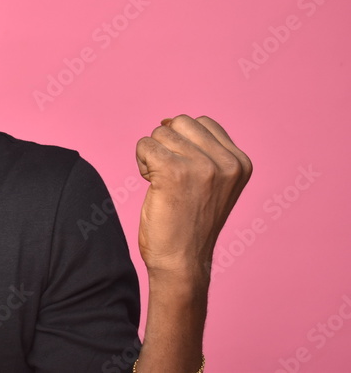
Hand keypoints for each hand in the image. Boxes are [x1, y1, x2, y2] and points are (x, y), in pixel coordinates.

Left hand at [136, 115, 251, 279]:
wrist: (182, 262)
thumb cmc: (190, 222)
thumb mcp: (213, 182)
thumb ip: (205, 151)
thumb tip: (168, 121)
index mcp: (241, 163)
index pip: (202, 123)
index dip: (183, 142)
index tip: (185, 173)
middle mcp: (227, 163)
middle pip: (180, 123)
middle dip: (167, 145)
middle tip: (171, 177)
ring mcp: (203, 166)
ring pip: (160, 134)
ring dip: (153, 156)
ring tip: (164, 185)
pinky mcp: (174, 171)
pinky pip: (144, 145)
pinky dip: (141, 162)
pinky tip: (152, 185)